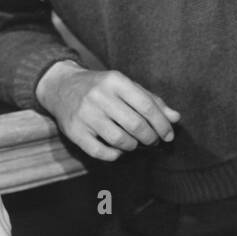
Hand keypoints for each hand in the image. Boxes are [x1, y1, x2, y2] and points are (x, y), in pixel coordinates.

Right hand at [35, 61, 180, 161]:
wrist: (61, 87)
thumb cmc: (100, 88)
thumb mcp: (124, 86)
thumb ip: (150, 100)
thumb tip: (175, 118)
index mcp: (115, 81)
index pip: (146, 106)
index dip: (162, 124)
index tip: (168, 135)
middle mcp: (99, 96)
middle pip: (135, 125)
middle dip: (150, 137)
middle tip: (152, 141)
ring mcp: (85, 114)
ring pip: (120, 140)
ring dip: (133, 146)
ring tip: (135, 143)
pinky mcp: (74, 131)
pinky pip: (100, 152)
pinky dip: (114, 155)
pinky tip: (118, 150)